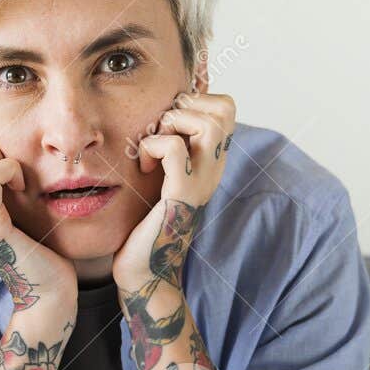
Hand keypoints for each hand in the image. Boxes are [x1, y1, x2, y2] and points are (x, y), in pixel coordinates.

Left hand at [111, 89, 236, 294]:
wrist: (145, 270)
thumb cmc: (144, 223)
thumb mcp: (160, 176)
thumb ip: (167, 148)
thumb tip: (157, 116)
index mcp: (211, 161)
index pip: (226, 106)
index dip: (196, 100)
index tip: (167, 124)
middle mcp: (213, 168)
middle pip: (225, 107)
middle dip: (186, 105)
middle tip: (162, 131)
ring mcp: (201, 182)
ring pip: (208, 122)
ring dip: (172, 123)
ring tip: (154, 147)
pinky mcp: (180, 196)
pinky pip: (173, 148)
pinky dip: (152, 147)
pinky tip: (143, 166)